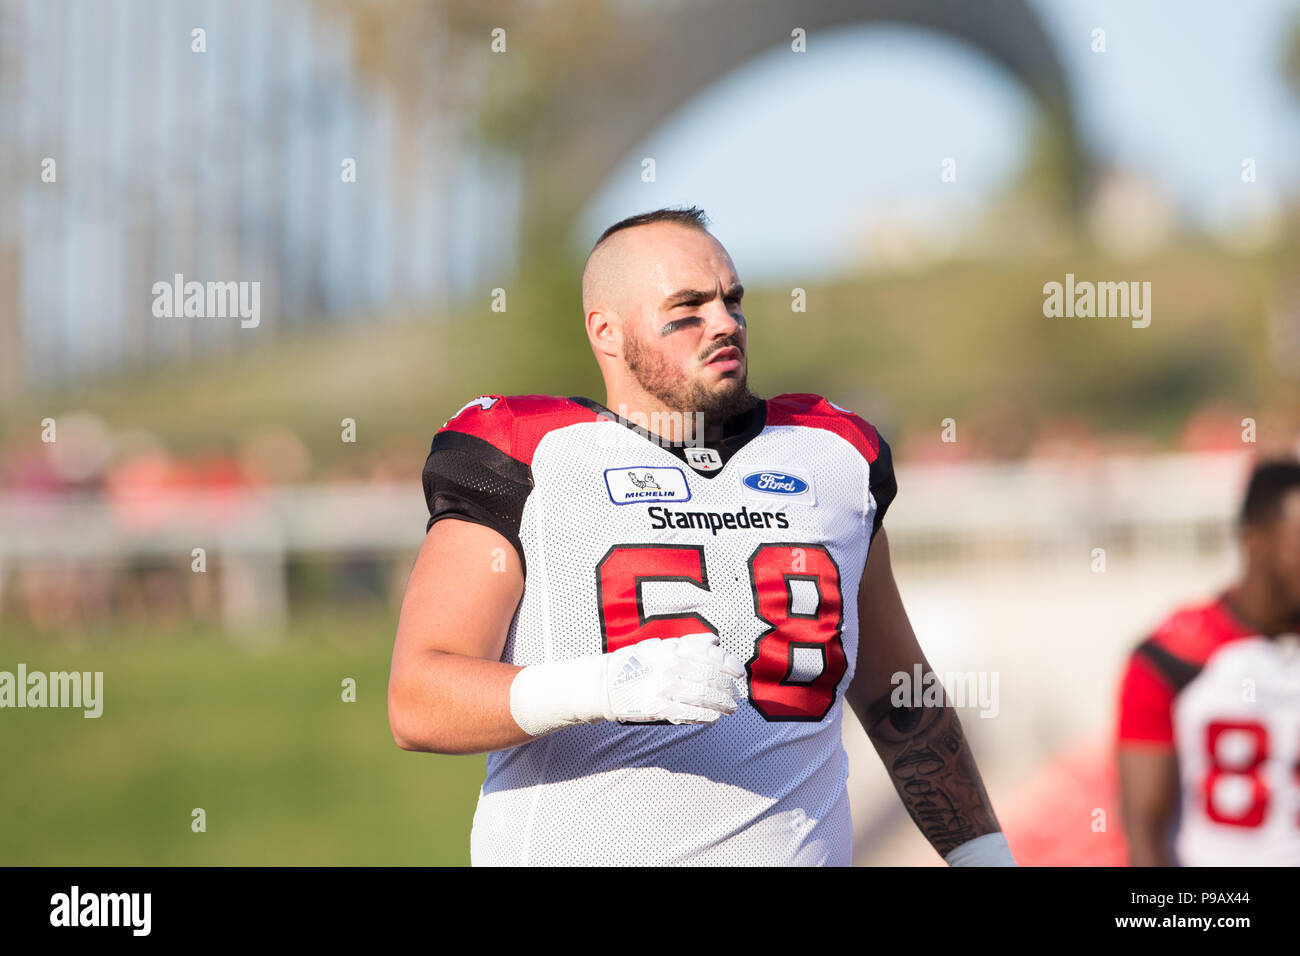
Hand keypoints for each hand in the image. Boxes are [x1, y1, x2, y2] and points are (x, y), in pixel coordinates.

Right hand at [602, 633, 746, 724]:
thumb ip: (689, 643)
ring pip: (704, 696)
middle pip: (711, 678)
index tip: (739, 673)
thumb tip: (715, 642)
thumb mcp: (660, 645)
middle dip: (728, 688)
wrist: (604, 684)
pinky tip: (714, 717)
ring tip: (730, 708)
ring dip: (722, 704)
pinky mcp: (659, 708)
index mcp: (673, 649)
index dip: (730, 665)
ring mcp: (665, 688)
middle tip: (736, 695)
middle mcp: (671, 666)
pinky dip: (706, 716)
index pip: (711, 655)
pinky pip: (689, 713)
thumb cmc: (635, 663)